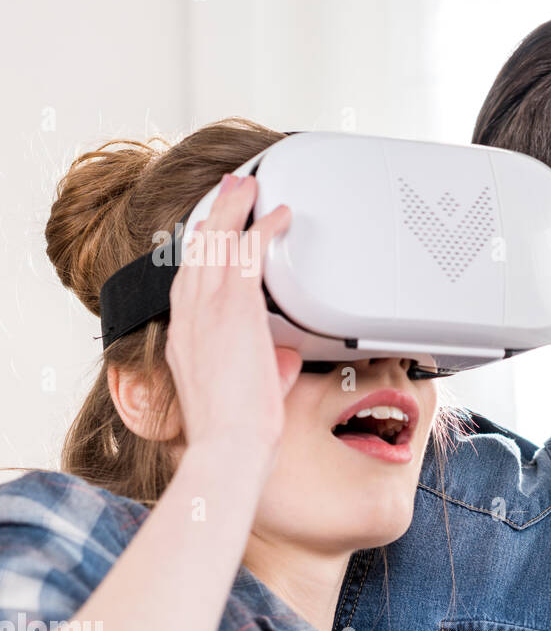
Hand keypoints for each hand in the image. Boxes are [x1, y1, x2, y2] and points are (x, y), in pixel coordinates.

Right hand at [165, 174, 300, 465]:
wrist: (229, 445)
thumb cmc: (236, 430)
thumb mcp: (249, 390)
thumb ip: (267, 366)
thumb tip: (285, 358)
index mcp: (185, 338)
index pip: (188, 282)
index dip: (199, 252)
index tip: (207, 231)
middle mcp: (189, 318)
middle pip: (197, 251)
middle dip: (214, 216)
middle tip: (228, 191)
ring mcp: (208, 311)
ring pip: (217, 243)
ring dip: (235, 209)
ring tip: (248, 185)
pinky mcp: (234, 309)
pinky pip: (248, 255)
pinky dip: (263, 229)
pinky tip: (277, 214)